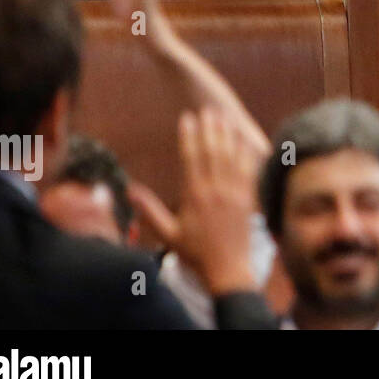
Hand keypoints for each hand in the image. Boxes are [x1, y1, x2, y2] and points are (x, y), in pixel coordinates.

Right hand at [129, 108, 259, 296]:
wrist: (228, 269)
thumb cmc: (195, 254)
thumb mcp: (167, 234)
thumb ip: (150, 211)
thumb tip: (130, 190)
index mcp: (195, 195)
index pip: (191, 157)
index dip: (189, 135)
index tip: (187, 117)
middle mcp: (216, 189)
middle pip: (213, 151)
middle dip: (210, 127)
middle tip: (207, 108)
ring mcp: (235, 192)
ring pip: (232, 156)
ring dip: (227, 134)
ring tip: (224, 116)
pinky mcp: (249, 198)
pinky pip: (248, 169)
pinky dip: (246, 152)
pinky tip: (244, 138)